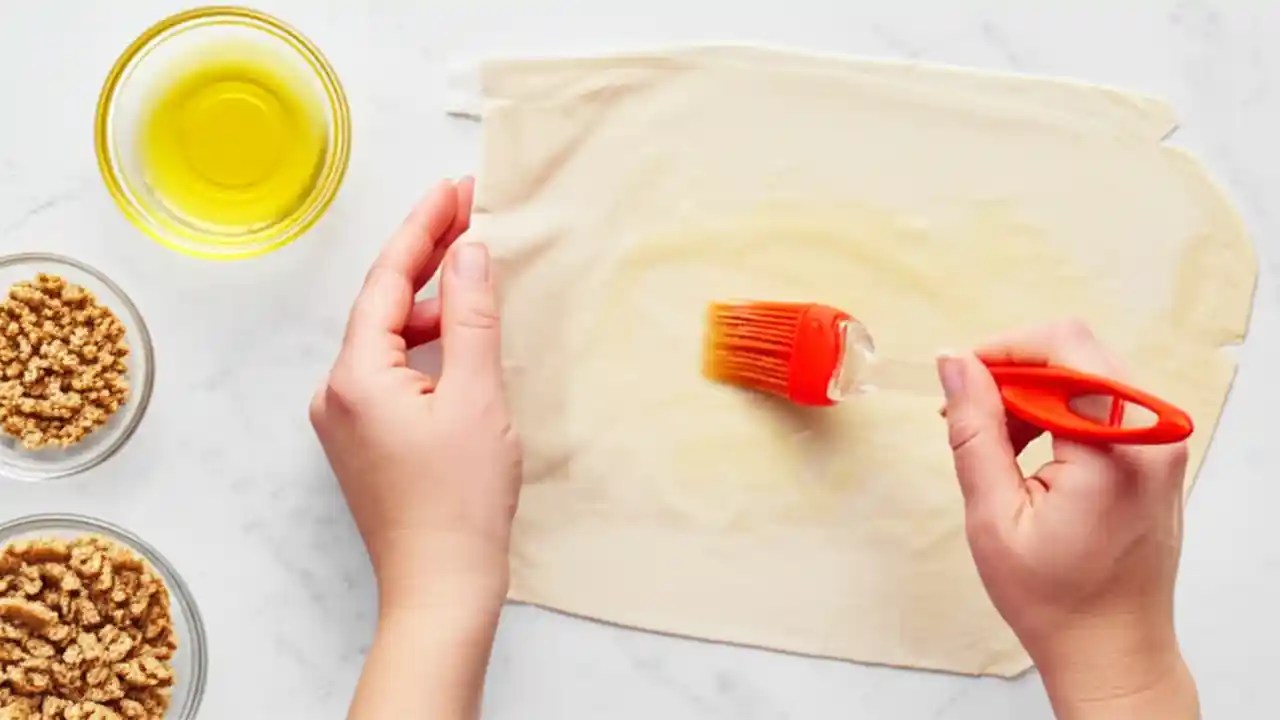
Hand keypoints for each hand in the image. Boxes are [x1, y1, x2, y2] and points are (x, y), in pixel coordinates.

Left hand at [310, 176, 519, 614]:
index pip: (388, 280)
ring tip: (475, 273)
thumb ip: (471, 316)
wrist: (442, 587)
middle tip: (470, 213)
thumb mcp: (475, 396)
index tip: (453, 188)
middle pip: (383, 305)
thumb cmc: (460, 502)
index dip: (423, 228)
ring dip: (430, 305)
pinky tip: (459, 339)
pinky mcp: (366, 442)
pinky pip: (392, 372)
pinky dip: (426, 347)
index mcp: (354, 375)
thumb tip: (469, 252)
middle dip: (427, 258)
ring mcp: (347, 420)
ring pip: (388, 340)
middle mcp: (336, 393)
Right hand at [937, 320, 1197, 718]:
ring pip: (1088, 374)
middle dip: (1013, 373)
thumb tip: (954, 363)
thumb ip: (974, 429)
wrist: (1112, 650)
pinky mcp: (1157, 453)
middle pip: (1077, 353)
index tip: (958, 381)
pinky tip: (1026, 450)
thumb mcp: (993, 514)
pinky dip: (1058, 411)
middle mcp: (1151, 433)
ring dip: (1033, 393)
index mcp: (1114, 447)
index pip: (1064, 348)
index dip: (1002, 351)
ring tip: (993, 440)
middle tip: (968, 416)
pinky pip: (1103, 402)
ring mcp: (1161, 442)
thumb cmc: (1053, 598)